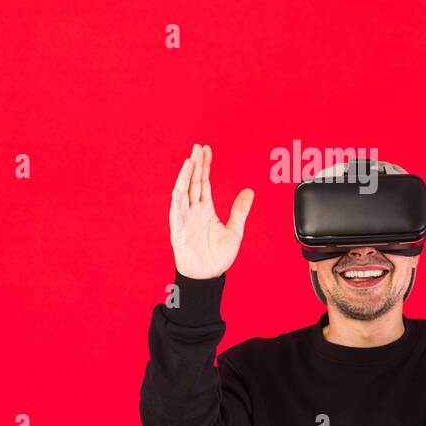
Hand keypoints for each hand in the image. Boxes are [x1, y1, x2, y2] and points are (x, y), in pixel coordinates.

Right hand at [169, 144, 253, 279]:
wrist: (208, 277)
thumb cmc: (217, 258)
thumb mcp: (235, 231)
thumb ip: (240, 211)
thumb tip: (249, 191)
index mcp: (205, 210)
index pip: (203, 183)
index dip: (205, 167)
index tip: (207, 151)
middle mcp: (193, 212)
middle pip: (192, 183)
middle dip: (194, 165)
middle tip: (197, 148)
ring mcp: (184, 220)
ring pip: (183, 193)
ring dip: (185, 177)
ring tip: (189, 161)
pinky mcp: (178, 231)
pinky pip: (176, 212)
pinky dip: (177, 199)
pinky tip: (179, 186)